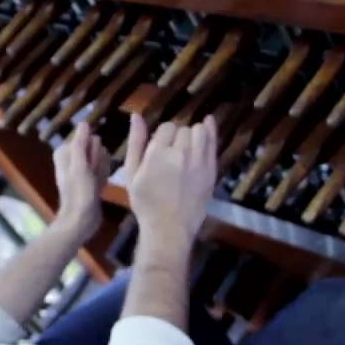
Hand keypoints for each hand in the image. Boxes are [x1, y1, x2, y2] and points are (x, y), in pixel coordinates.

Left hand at [53, 121, 110, 239]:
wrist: (81, 221)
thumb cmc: (79, 193)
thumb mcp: (80, 166)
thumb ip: (81, 144)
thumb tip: (84, 123)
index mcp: (65, 152)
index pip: (87, 138)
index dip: (92, 150)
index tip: (89, 165)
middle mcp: (72, 158)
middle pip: (95, 147)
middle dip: (98, 160)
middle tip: (92, 176)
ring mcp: (82, 168)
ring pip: (101, 158)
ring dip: (102, 169)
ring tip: (96, 183)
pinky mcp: (90, 178)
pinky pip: (103, 169)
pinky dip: (104, 176)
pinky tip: (101, 186)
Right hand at [123, 113, 217, 245]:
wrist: (169, 228)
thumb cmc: (146, 203)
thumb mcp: (131, 174)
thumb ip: (135, 143)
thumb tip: (136, 115)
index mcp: (158, 153)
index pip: (166, 127)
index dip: (163, 136)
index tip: (160, 149)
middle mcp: (180, 153)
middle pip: (182, 129)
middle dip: (177, 138)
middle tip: (172, 154)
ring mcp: (198, 161)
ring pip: (199, 131)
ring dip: (192, 135)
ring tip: (187, 148)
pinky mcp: (211, 170)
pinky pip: (213, 142)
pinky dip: (210, 131)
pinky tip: (208, 122)